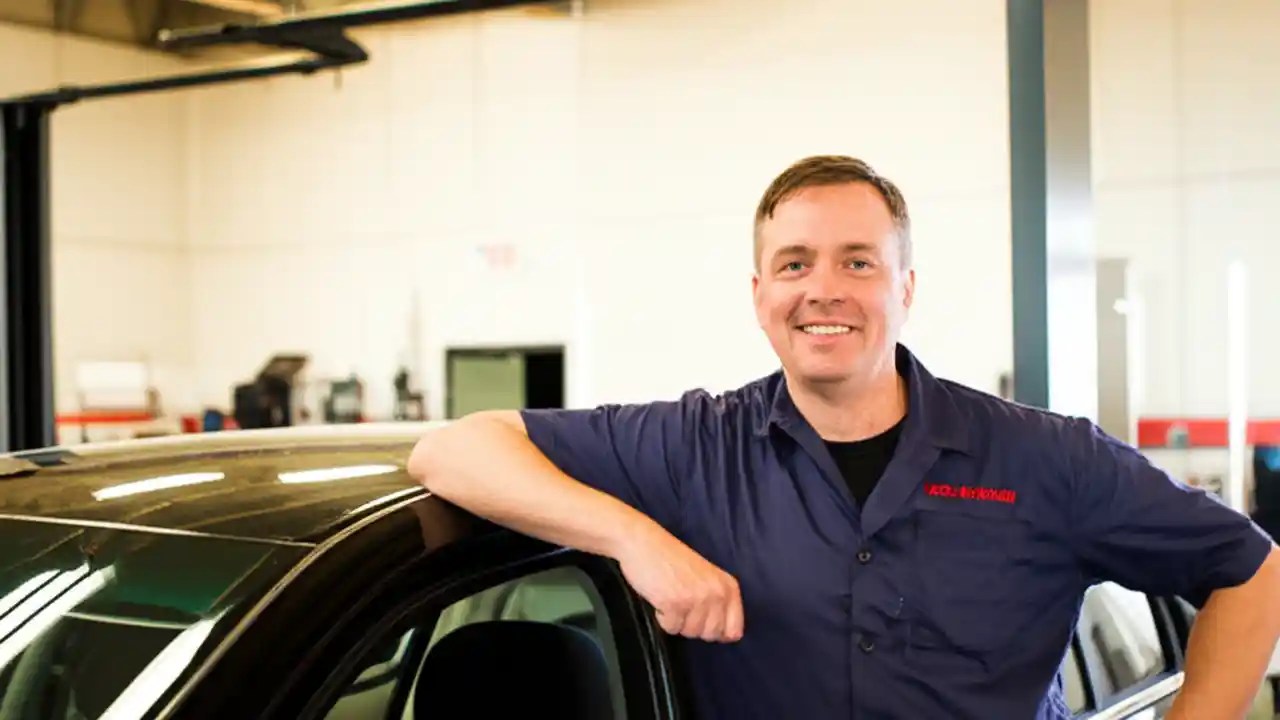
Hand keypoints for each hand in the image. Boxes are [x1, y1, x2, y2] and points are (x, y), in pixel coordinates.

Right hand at [613, 518, 743, 642]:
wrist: (644, 543)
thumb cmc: (672, 559)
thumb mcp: (707, 578)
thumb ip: (719, 603)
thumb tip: (726, 636)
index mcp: (729, 587)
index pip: (734, 631)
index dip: (716, 630)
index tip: (701, 617)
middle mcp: (717, 593)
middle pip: (710, 634)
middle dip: (693, 625)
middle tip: (681, 602)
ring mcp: (696, 599)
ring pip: (690, 633)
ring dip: (677, 620)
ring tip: (670, 595)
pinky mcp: (675, 604)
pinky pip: (671, 628)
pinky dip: (662, 617)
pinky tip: (660, 597)